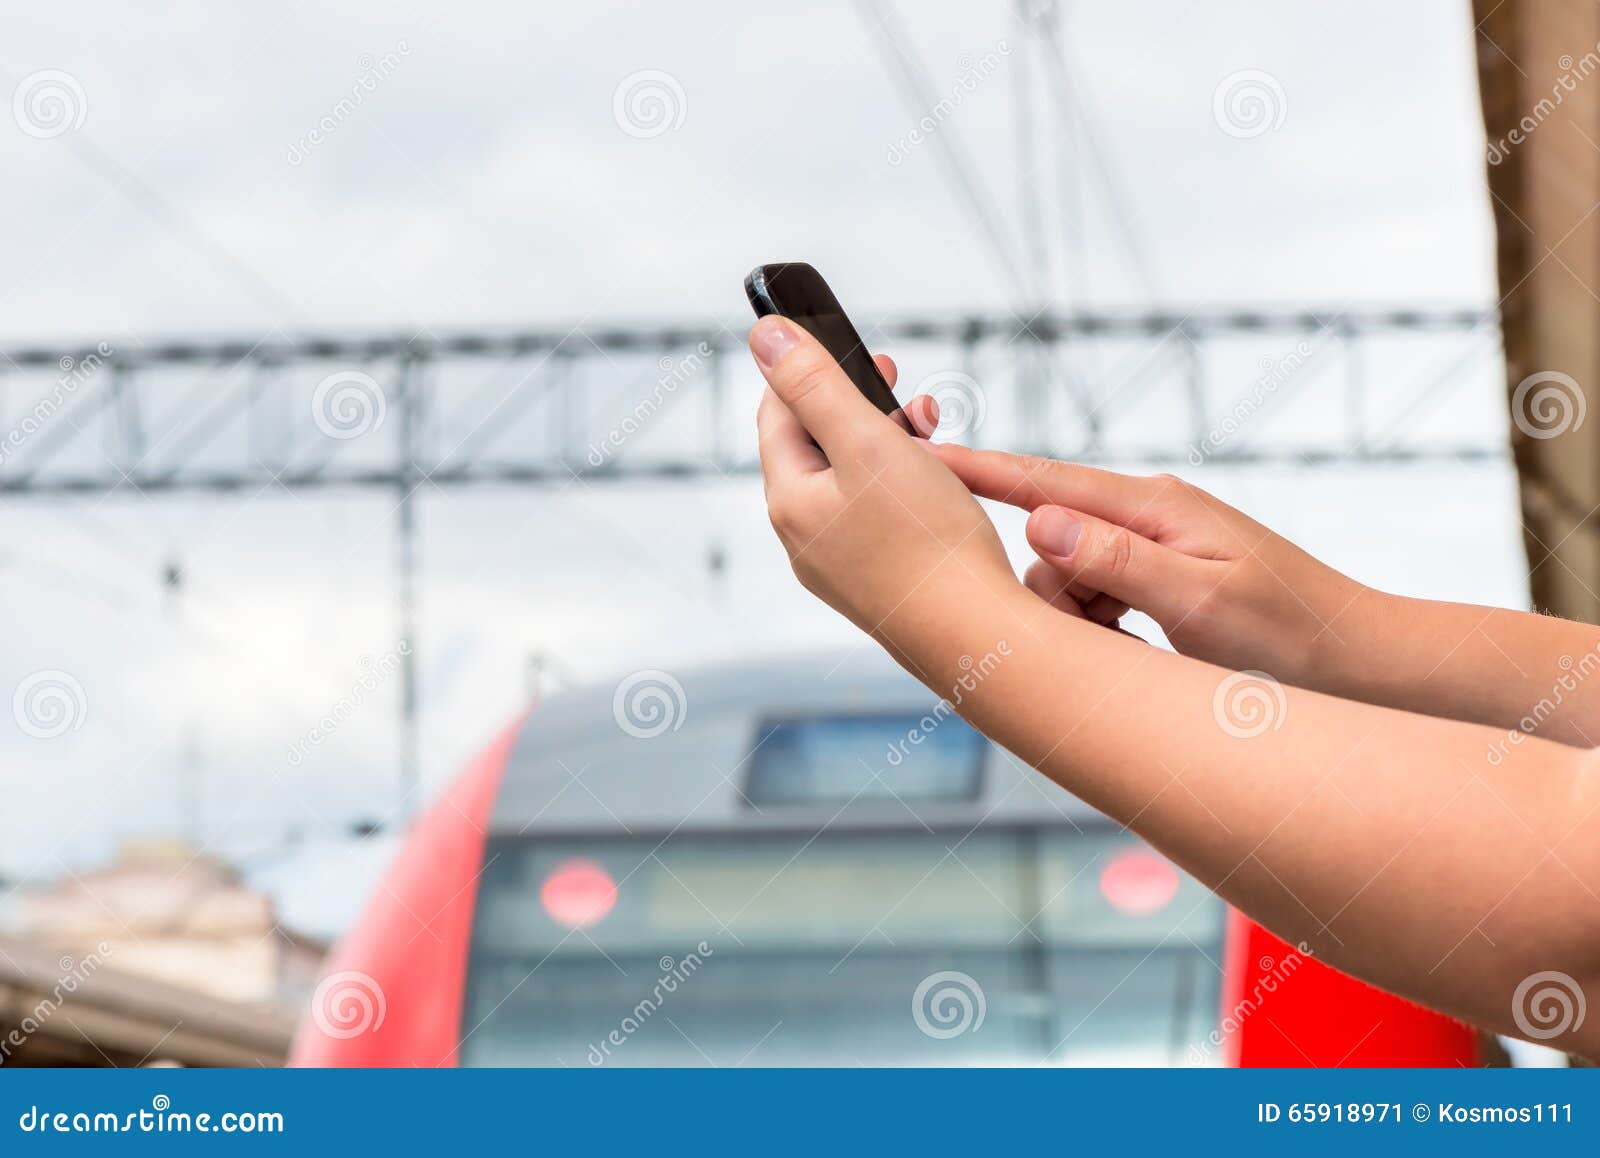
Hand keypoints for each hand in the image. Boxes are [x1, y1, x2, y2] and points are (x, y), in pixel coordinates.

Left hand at [750, 318, 1035, 642]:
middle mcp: (805, 538)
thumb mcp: (867, 442)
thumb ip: (813, 384)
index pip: (777, 416)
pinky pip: (877, 513)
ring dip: (887, 439)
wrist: (977, 637)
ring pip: (853, 479)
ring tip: (929, 425)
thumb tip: (763, 334)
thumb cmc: (927, 543)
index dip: (809, 369)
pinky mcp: (878, 580)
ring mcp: (840, 564)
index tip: (849, 344)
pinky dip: (903, 482)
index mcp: (790, 502)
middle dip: (858, 402)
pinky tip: (938, 479)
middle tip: (895, 376)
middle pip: (816, 446)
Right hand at [927, 444, 1363, 682]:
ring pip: (1068, 574)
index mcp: (1153, 507)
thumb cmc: (1290, 634)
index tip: (920, 457)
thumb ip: (1116, 560)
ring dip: (1084, 618)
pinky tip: (1143, 649)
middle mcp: (1147, 514)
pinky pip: (1097, 595)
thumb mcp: (1200, 603)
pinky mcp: (1161, 575)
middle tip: (1111, 632)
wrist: (1359, 661)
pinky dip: (1104, 627)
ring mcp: (1154, 544)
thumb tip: (1037, 520)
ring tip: (1140, 647)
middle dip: (1054, 592)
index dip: (978, 472)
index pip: (1045, 481)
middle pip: (1049, 540)